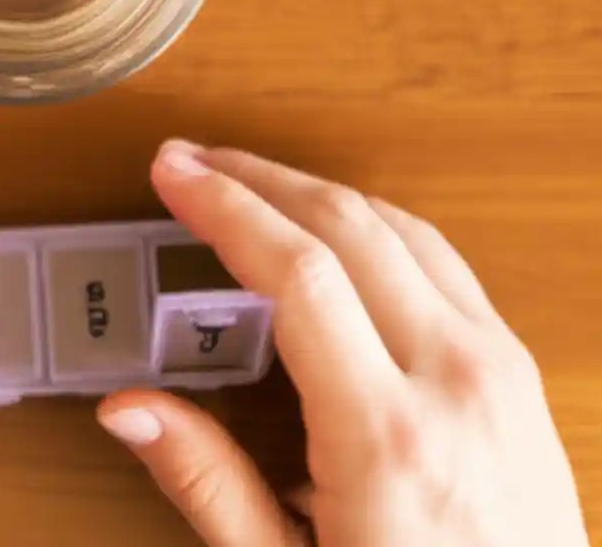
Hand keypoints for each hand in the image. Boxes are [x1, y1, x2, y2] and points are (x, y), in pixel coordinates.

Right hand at [98, 141, 588, 545]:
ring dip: (316, 191)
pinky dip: (371, 226)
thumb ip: (206, 483)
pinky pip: (440, 262)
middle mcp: (455, 380)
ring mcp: (497, 368)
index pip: (297, 274)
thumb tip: (129, 410)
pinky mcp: (515, 371)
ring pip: (403, 229)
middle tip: (194, 161)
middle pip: (350, 226)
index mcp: (386, 434)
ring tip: (249, 182)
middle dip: (260, 179)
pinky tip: (330, 231)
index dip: (227, 208)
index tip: (175, 173)